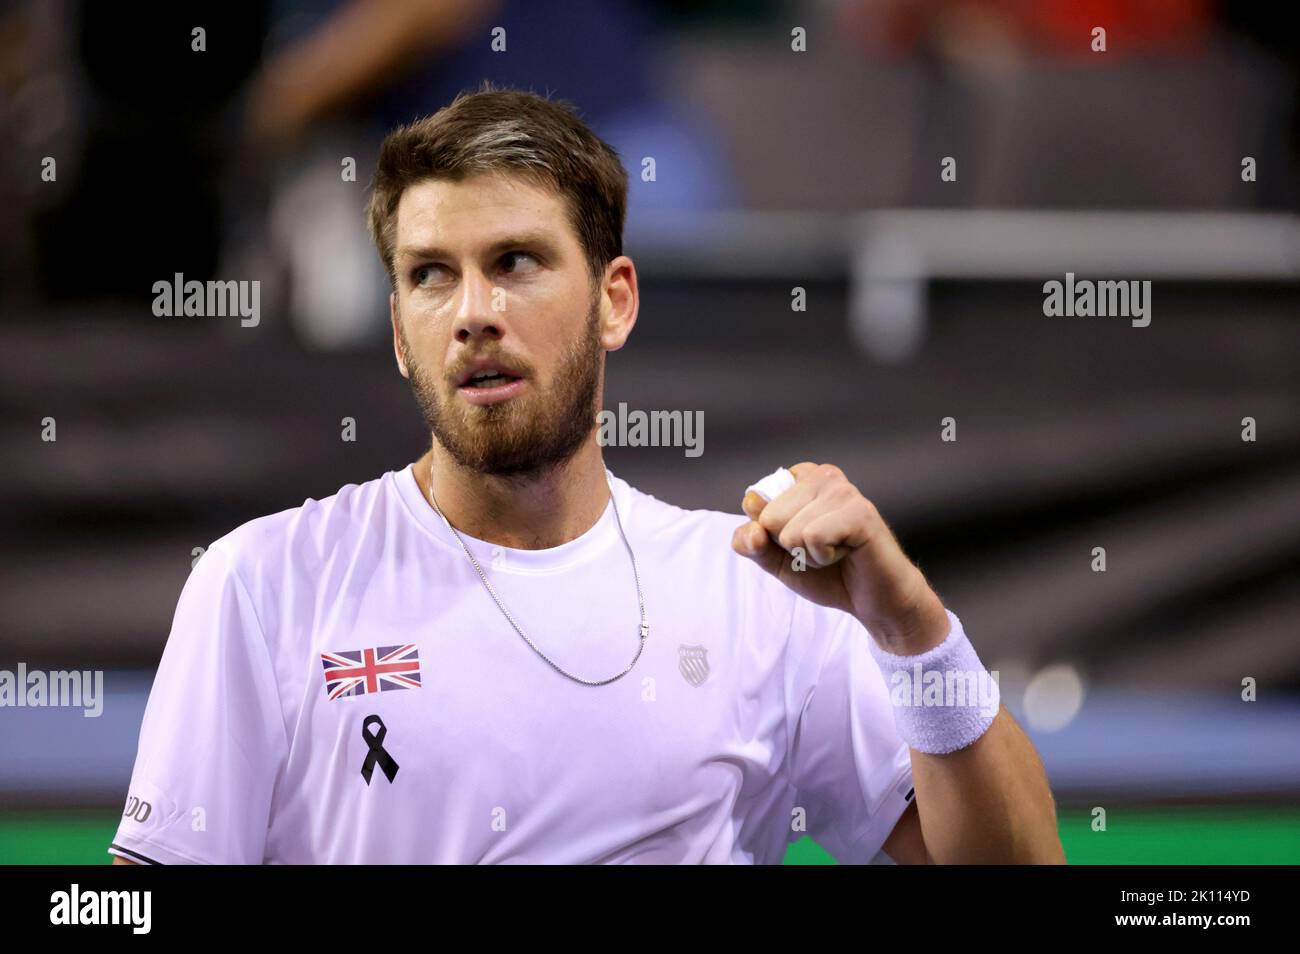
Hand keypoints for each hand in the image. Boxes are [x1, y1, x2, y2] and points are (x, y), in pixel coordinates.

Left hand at [730, 462, 949, 653]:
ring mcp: (844, 491)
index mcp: (802, 477)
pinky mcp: (860, 513)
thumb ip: (751, 543)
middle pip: (770, 518)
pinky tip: (847, 553)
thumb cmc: (829, 573)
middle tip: (823, 549)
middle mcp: (824, 475)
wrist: (872, 601)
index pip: (754, 504)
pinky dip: (822, 558)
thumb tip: (752, 529)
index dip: (771, 536)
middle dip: (790, 546)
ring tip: (836, 552)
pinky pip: (813, 538)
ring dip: (808, 555)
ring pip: (790, 531)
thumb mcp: (776, 560)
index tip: (802, 541)